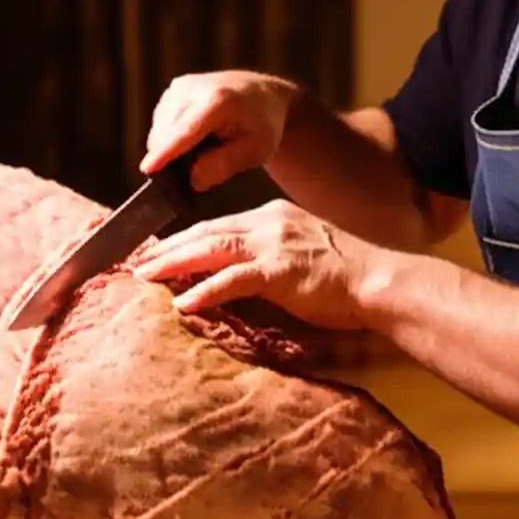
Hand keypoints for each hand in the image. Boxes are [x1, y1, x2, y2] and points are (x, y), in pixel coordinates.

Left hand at [129, 199, 380, 330]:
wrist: (381, 281)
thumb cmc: (349, 277)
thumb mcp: (304, 255)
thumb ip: (270, 260)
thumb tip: (241, 277)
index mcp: (275, 217)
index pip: (220, 225)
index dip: (186, 238)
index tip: (159, 250)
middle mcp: (270, 223)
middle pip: (207, 232)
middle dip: (168, 247)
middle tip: (138, 261)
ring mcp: (275, 245)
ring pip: (212, 249)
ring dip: (174, 262)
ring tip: (145, 275)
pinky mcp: (281, 271)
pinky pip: (233, 279)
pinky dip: (205, 289)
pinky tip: (183, 301)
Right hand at [141, 70, 298, 190]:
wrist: (264, 96)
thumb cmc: (263, 126)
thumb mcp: (255, 151)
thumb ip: (223, 166)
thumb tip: (192, 180)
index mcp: (218, 101)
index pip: (185, 132)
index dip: (165, 152)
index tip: (147, 169)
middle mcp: (194, 88)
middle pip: (166, 135)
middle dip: (174, 159)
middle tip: (202, 168)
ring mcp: (180, 86)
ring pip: (159, 132)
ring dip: (174, 149)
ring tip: (207, 147)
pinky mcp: (173, 89)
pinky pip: (161, 125)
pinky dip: (173, 137)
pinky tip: (198, 137)